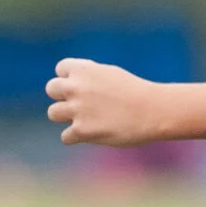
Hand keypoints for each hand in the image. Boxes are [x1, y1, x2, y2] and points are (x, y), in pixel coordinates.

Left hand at [47, 57, 170, 145]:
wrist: (153, 111)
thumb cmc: (135, 92)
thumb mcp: (110, 74)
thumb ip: (89, 77)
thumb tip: (73, 84)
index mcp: (84, 69)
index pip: (60, 69)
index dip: (70, 78)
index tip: (86, 87)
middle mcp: (76, 87)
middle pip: (51, 88)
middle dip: (63, 97)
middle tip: (81, 104)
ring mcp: (77, 109)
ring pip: (53, 113)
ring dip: (66, 117)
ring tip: (86, 120)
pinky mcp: (81, 130)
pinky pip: (65, 137)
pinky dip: (77, 137)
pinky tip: (93, 134)